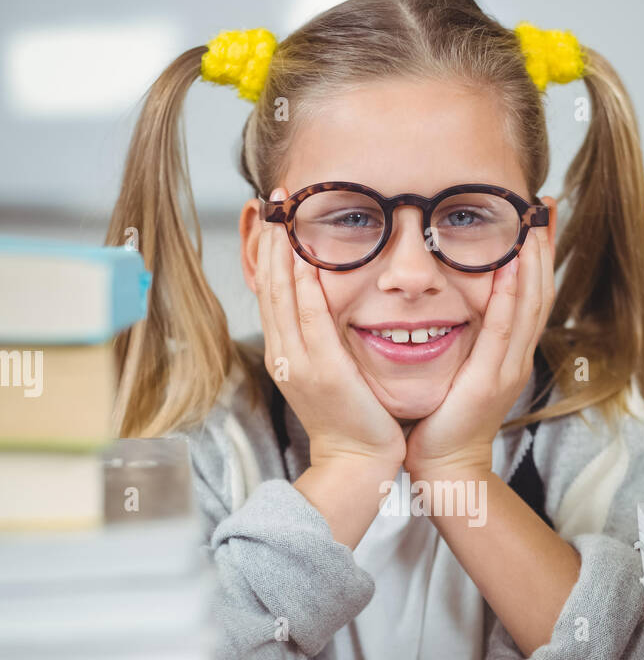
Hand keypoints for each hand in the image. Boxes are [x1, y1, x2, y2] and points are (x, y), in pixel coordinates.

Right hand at [256, 189, 406, 472]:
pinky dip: (303, 287)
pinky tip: (303, 257)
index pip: (272, 292)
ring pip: (282, 296)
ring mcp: (298, 363)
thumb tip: (329, 307)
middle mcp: (284, 355)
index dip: (270, 252)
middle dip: (270, 241)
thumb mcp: (331, 373)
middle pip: (269, 286)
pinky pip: (308, 320)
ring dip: (282, 252)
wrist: (357, 461)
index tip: (274, 216)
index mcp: (286, 354)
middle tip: (273, 198)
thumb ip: (325, 340)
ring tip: (283, 214)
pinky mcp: (321, 371)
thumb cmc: (354, 419)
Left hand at [404, 225, 554, 478]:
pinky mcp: (490, 381)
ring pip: (530, 306)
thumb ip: (463, 337)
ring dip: (533, 263)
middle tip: (544, 205)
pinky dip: (510, 298)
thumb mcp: (459, 369)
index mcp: (509, 353)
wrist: (442, 465)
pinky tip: (510, 268)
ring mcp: (508, 369)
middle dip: (544, 247)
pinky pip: (503, 331)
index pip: (531, 295)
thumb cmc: (441, 419)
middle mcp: (516, 357)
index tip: (537, 217)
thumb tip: (450, 301)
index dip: (538, 255)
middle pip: (540, 292)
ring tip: (534, 224)